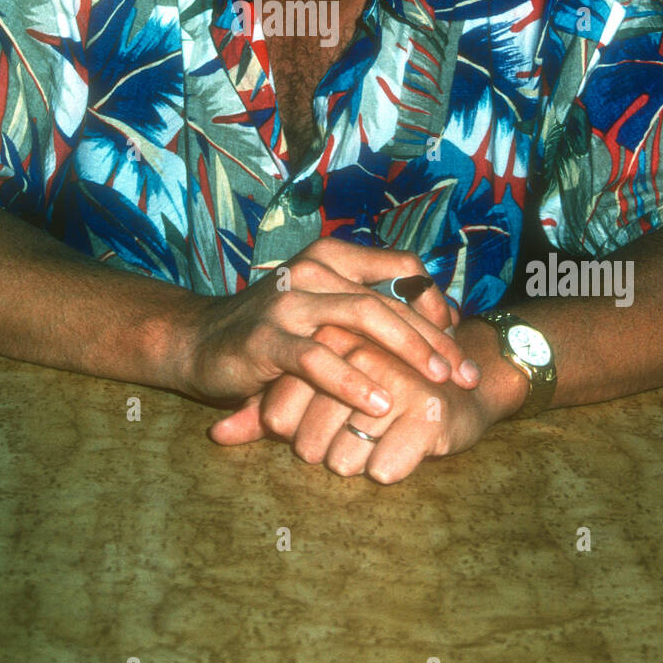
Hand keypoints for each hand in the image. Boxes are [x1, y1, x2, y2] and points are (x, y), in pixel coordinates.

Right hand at [188, 237, 475, 418]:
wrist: (197, 342)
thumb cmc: (273, 330)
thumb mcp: (322, 309)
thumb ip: (370, 310)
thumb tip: (446, 320)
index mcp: (331, 257)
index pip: (403, 267)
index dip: (436, 300)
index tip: (457, 337)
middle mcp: (313, 270)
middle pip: (390, 299)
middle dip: (435, 339)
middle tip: (465, 374)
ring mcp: (289, 303)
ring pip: (363, 318)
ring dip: (407, 352)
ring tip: (438, 383)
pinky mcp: (267, 340)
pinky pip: (319, 359)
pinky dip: (352, 382)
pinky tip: (378, 405)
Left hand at [277, 338, 495, 482]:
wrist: (456, 393)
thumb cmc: (373, 391)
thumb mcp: (313, 392)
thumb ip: (265, 410)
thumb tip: (218, 434)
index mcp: (326, 335)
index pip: (278, 412)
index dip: (287, 435)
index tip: (302, 434)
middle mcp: (360, 350)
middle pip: (305, 442)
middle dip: (317, 455)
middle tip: (336, 450)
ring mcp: (398, 378)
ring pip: (342, 460)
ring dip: (350, 467)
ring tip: (366, 451)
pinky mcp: (431, 411)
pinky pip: (383, 467)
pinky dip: (384, 471)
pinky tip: (394, 457)